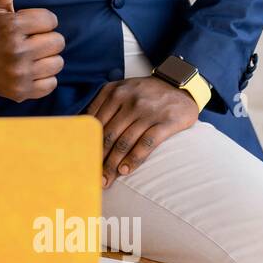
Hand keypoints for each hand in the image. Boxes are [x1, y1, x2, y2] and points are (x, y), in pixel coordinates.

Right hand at [0, 0, 64, 102]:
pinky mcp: (22, 92)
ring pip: (58, 63)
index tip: (29, 25)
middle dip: (46, 39)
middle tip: (31, 41)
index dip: (43, 21)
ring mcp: (19, 74)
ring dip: (48, 59)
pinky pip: (52, 83)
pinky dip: (44, 78)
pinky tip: (30, 71)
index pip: (51, 20)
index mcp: (11, 27)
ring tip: (32, 56)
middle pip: (58, 42)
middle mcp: (16, 51)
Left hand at [83, 76, 198, 186]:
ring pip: (124, 142)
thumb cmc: (146, 92)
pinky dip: (134, 159)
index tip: (83, 160)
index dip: (87, 143)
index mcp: (114, 92)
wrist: (180, 83)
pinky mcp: (166, 121)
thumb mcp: (122, 89)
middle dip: (98, 158)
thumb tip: (83, 129)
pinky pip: (146, 143)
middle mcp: (129, 100)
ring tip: (107, 179)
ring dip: (113, 164)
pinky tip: (126, 170)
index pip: (95, 122)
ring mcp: (148, 111)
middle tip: (93, 176)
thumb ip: (104, 104)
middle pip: (108, 135)